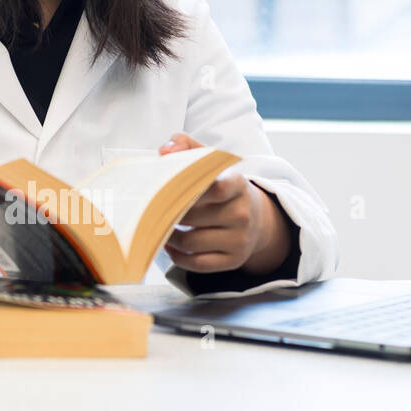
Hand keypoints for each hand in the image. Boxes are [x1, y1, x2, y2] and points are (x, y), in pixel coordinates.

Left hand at [158, 132, 290, 275]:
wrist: (256, 218)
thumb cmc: (223, 187)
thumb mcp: (213, 163)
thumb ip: (187, 146)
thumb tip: (165, 151)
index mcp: (238, 185)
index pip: (216, 188)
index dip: (191, 190)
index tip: (170, 190)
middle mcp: (242, 213)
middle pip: (193, 217)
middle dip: (169, 214)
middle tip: (153, 211)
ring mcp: (239, 239)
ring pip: (191, 242)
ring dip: (169, 236)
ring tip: (161, 227)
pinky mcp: (234, 260)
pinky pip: (198, 264)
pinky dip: (178, 257)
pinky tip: (171, 247)